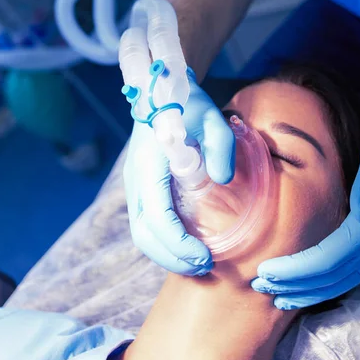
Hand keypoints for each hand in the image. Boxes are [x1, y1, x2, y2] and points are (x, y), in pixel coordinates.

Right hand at [123, 69, 234, 274]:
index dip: (178, 244)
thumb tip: (224, 180)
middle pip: (143, 234)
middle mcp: (136, 179)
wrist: (160, 91)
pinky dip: (163, 242)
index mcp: (149, 165)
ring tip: (198, 262)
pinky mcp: (141, 187)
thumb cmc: (186, 104)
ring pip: (141, 233)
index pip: (157, 217)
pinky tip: (186, 245)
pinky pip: (146, 223)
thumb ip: (220, 146)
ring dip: (166, 254)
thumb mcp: (210, 117)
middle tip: (205, 268)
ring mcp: (135, 184)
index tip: (205, 257)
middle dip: (172, 258)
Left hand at [251, 113, 359, 308]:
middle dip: (294, 285)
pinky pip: (348, 273)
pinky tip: (308, 285)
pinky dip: (325, 284)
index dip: (296, 270)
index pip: (327, 259)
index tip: (266, 270)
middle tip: (259, 286)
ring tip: (277, 296)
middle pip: (330, 277)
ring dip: (307, 291)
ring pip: (340, 281)